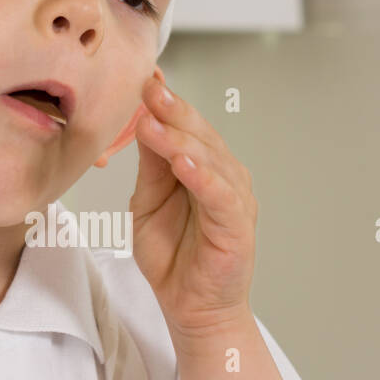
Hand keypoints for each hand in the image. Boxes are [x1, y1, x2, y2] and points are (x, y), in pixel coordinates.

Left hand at [129, 70, 257, 341]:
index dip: (165, 101)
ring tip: (153, 123)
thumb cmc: (172, 250)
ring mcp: (233, 198)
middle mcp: (223, 174)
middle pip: (198, 134)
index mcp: (201, 163)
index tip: (145, 76)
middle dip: (172, 110)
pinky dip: (203, 177)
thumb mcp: (148, 197)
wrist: (188, 304)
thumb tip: (141, 117)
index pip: (184, 125)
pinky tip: (184, 164)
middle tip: (149, 88)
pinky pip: (220, 197)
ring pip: (209, 159)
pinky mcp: (237, 225)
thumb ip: (150, 162)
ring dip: (180, 140)